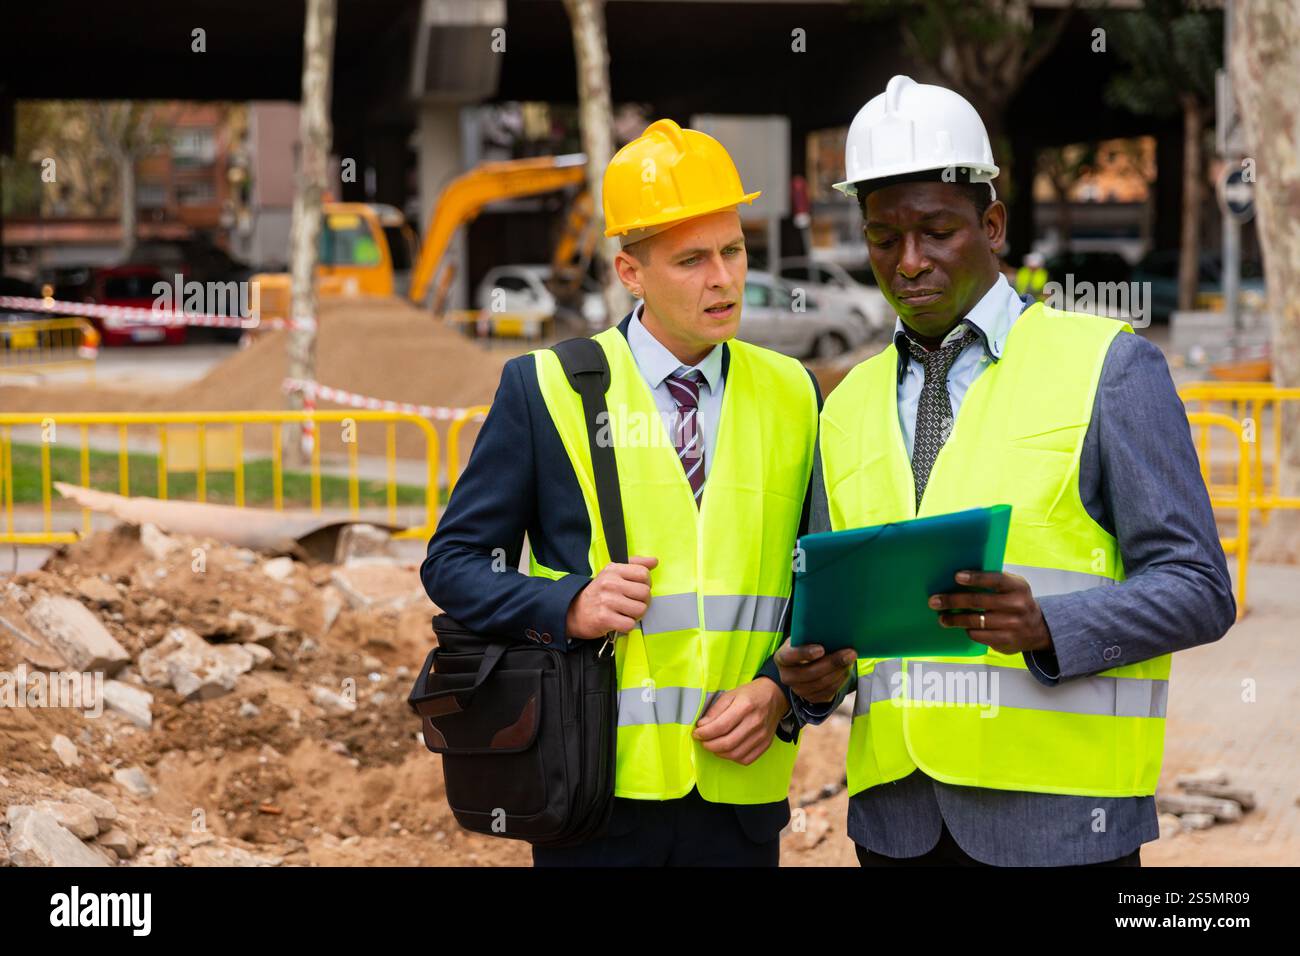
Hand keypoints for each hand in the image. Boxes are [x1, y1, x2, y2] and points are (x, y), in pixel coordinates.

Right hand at [564, 556, 657, 639]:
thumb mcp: (613, 573)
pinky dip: (627, 626)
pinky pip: (630, 624)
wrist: (574, 612)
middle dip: (642, 601)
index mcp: (613, 570)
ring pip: (640, 609)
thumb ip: (635, 565)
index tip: (637, 589)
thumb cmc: (599, 593)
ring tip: (625, 612)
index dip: (646, 584)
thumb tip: (654, 561)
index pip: (643, 573)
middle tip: (632, 603)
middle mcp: (610, 583)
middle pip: (645, 593)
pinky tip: (619, 621)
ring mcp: (606, 601)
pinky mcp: (604, 618)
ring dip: (635, 615)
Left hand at [692, 677, 786, 764]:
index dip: (705, 733)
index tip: (696, 733)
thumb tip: (702, 725)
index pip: (720, 726)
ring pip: (735, 754)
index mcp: (745, 706)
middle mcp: (755, 722)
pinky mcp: (765, 744)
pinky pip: (746, 759)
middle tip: (703, 741)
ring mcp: (762, 735)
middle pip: (727, 743)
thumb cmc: (750, 694)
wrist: (774, 697)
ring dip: (719, 753)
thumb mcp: (730, 694)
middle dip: (709, 745)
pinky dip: (732, 757)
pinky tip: (726, 750)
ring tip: (712, 745)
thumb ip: (715, 710)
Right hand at [774, 639, 856, 702]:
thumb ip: (811, 635)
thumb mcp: (803, 637)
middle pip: (809, 673)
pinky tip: (846, 670)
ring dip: (839, 671)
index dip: (804, 653)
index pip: (789, 656)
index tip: (821, 649)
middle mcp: (787, 676)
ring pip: (821, 683)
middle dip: (832, 663)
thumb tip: (830, 632)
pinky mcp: (811, 698)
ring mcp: (798, 689)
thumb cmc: (805, 645)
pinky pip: (828, 692)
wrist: (805, 662)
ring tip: (850, 659)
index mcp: (782, 658)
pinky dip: (839, 680)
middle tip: (849, 653)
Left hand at [929, 570, 1051, 654]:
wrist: (1038, 629)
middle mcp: (1017, 605)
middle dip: (953, 601)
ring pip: (976, 621)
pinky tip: (962, 628)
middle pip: (979, 601)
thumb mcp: (1013, 587)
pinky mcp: (1007, 641)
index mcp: (1017, 587)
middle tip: (934, 601)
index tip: (956, 577)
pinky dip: (968, 631)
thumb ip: (993, 581)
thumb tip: (958, 577)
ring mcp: (1013, 625)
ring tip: (942, 618)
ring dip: (955, 620)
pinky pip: (979, 636)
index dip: (976, 578)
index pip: (995, 579)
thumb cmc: (1016, 601)